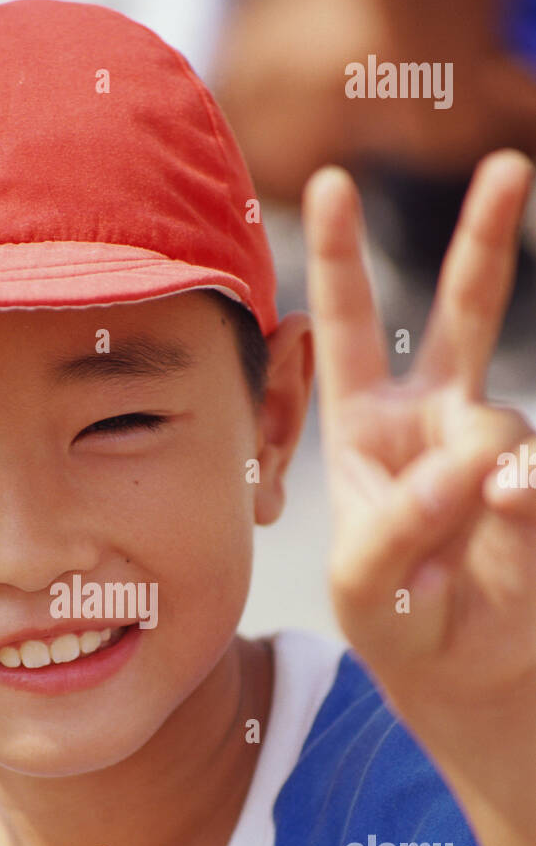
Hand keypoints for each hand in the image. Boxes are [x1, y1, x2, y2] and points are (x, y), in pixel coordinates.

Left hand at [302, 150, 535, 742]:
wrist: (471, 678)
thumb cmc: (398, 625)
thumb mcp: (363, 590)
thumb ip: (398, 529)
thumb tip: (479, 468)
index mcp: (366, 431)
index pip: (348, 334)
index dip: (339, 261)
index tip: (330, 182)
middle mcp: (435, 421)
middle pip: (460, 313)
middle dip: (484, 241)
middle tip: (506, 168)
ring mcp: (496, 446)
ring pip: (495, 427)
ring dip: (478, 483)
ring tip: (459, 550)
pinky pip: (533, 469)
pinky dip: (524, 495)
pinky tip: (508, 513)